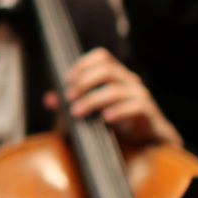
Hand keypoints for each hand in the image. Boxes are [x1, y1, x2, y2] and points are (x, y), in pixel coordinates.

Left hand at [51, 48, 179, 146]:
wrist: (147, 140)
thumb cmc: (117, 121)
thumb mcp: (91, 111)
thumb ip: (71, 103)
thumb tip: (49, 100)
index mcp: (117, 75)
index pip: (102, 57)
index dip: (83, 64)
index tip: (67, 80)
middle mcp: (129, 81)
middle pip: (107, 70)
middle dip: (84, 82)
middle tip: (68, 97)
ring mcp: (140, 95)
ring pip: (116, 90)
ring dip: (93, 100)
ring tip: (77, 112)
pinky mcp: (148, 113)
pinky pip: (135, 107)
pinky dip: (118, 111)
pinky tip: (105, 119)